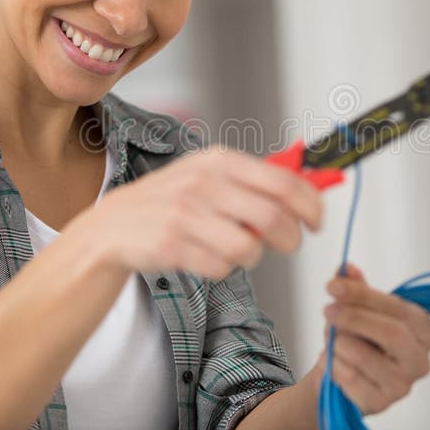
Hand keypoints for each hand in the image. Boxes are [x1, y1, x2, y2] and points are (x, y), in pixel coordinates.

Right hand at [69, 149, 322, 278]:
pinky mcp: (171, 245)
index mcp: (219, 160)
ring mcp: (185, 214)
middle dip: (290, 238)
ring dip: (252, 257)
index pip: (284, 181)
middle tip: (288, 244)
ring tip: (237, 251)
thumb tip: (310, 187)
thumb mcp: (209, 176)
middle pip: (274, 217)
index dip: (310, 205)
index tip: (317, 221)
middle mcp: (204, 182)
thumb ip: (254, 181)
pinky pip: (220, 267)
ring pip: (249, 247)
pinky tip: (206, 258)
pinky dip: (222, 269)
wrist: (112, 227)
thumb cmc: (171, 203)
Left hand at [313, 263, 429, 413]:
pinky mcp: (382, 402)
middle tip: (327, 309)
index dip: (365, 295)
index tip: (335, 285)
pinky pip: (351, 379)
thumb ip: (354, 287)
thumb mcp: (356, 307)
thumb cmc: (356, 337)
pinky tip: (333, 361)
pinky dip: (334, 365)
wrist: (340, 375)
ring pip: (366, 357)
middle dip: (355, 318)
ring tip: (332, 339)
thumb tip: (346, 268)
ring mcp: (404, 385)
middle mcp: (421, 360)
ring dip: (339, 343)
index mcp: (424, 330)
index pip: (400, 309)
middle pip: (393, 334)